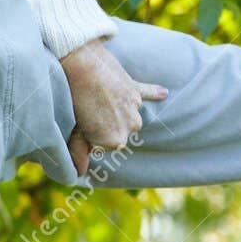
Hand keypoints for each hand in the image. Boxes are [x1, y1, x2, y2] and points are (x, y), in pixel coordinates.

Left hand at [60, 38, 167, 170]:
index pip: (106, 146)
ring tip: (98, 100)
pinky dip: (155, 93)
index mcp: (116, 141)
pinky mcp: (136, 89)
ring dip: (117, 111)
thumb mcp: (76, 131)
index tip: (83, 127)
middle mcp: (131, 127)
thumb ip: (79, 153)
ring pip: (128, 116)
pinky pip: (149, 93)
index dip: (93, 137)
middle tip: (89, 112)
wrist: (83, 67)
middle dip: (107, 126)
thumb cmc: (76, 102)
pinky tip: (164, 93)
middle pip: (119, 132)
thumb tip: (79, 174)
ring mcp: (135, 108)